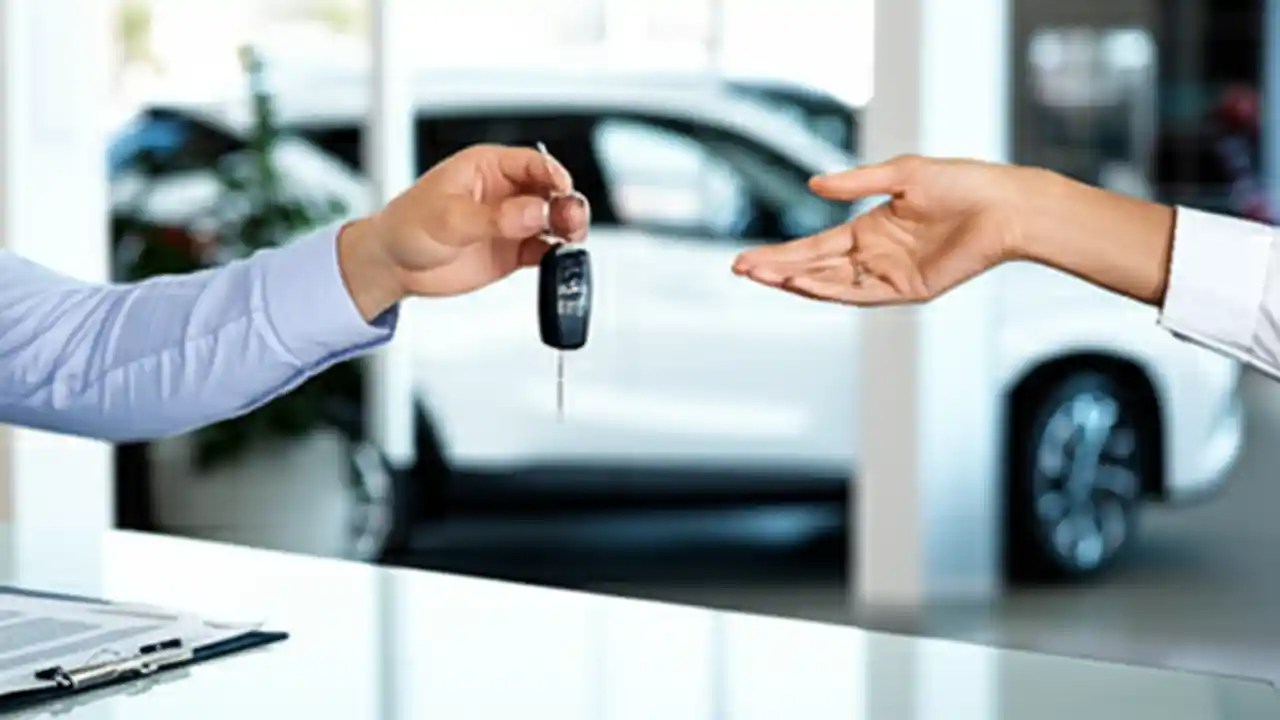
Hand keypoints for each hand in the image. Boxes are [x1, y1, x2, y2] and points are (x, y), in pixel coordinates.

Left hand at [338, 144, 589, 319]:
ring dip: (567, 229)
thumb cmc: (407, 227)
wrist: (394, 266)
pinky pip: (545, 250)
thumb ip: (493, 217)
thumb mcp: (447, 218)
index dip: (553, 175)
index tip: (562, 191)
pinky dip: (557, 255)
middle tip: (570, 220)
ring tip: (569, 240)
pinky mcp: (513, 251)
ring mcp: (511, 222)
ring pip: (554, 220)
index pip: (532, 163)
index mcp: (487, 167)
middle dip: (566, 204)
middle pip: (551, 191)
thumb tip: (533, 211)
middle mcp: (505, 192)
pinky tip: (557, 259)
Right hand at [732, 155, 1025, 305]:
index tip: (745, 259)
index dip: (780, 254)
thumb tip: (812, 185)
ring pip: (831, 284)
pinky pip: (861, 294)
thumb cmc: (960, 183)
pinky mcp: (908, 290)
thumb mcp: (901, 174)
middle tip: (740, 270)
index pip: (814, 247)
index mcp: (869, 230)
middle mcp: (874, 257)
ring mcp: (889, 276)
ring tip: (763, 275)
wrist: (1004, 206)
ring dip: (796, 281)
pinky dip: (830, 290)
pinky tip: (801, 283)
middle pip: (814, 267)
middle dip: (776, 269)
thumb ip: (855, 181)